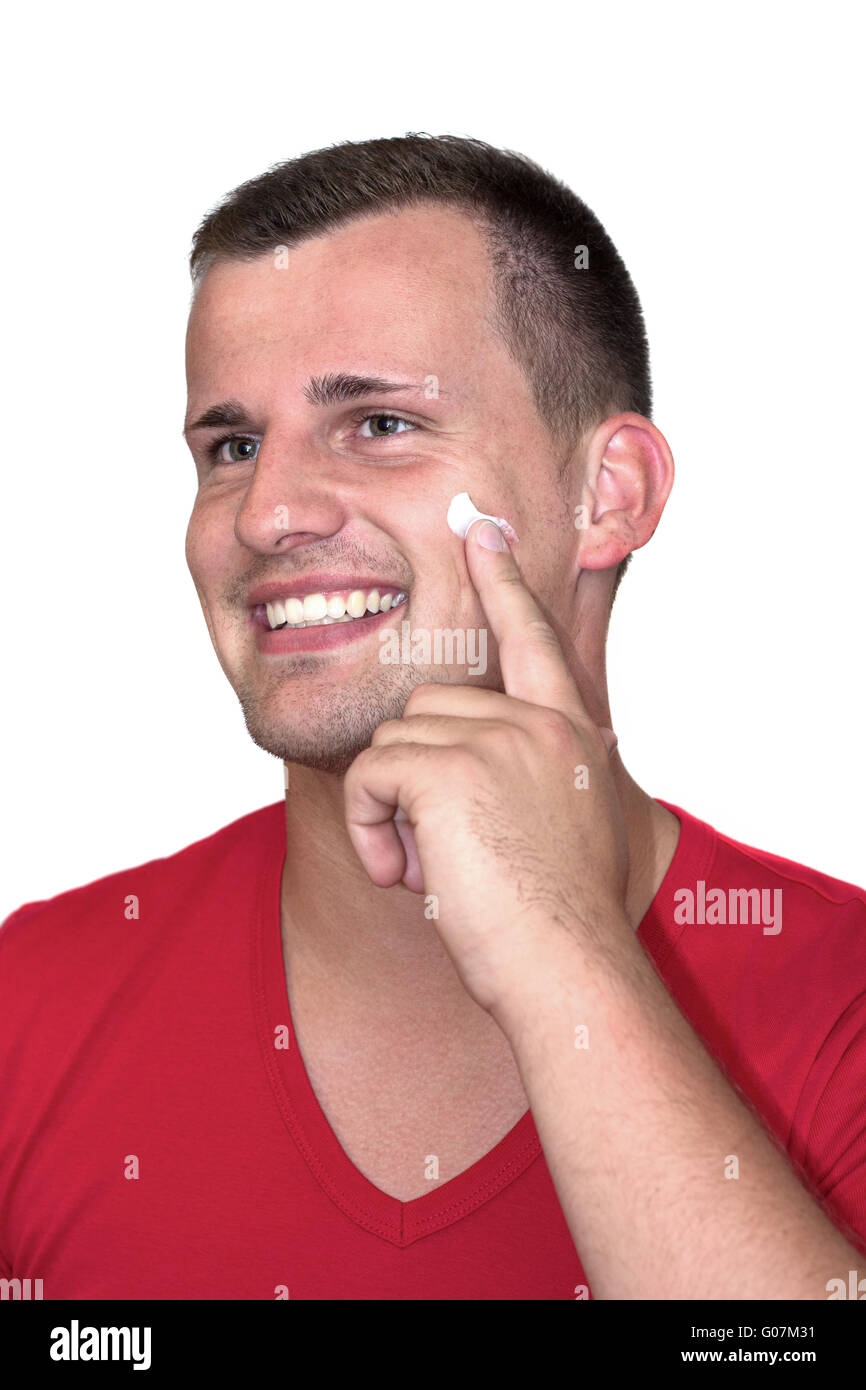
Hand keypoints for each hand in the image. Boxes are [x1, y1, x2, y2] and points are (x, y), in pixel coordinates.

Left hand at [343, 519, 629, 1015]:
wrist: (568, 968)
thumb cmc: (569, 920)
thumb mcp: (582, 828)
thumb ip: (562, 774)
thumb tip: (589, 744)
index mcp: (568, 733)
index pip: (532, 638)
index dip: (503, 583)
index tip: (481, 530)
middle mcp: (536, 723)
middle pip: (428, 707)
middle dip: (414, 776)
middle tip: (442, 853)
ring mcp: (496, 740)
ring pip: (392, 744)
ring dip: (391, 812)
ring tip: (431, 872)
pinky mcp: (447, 770)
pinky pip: (373, 775)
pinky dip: (371, 828)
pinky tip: (406, 875)